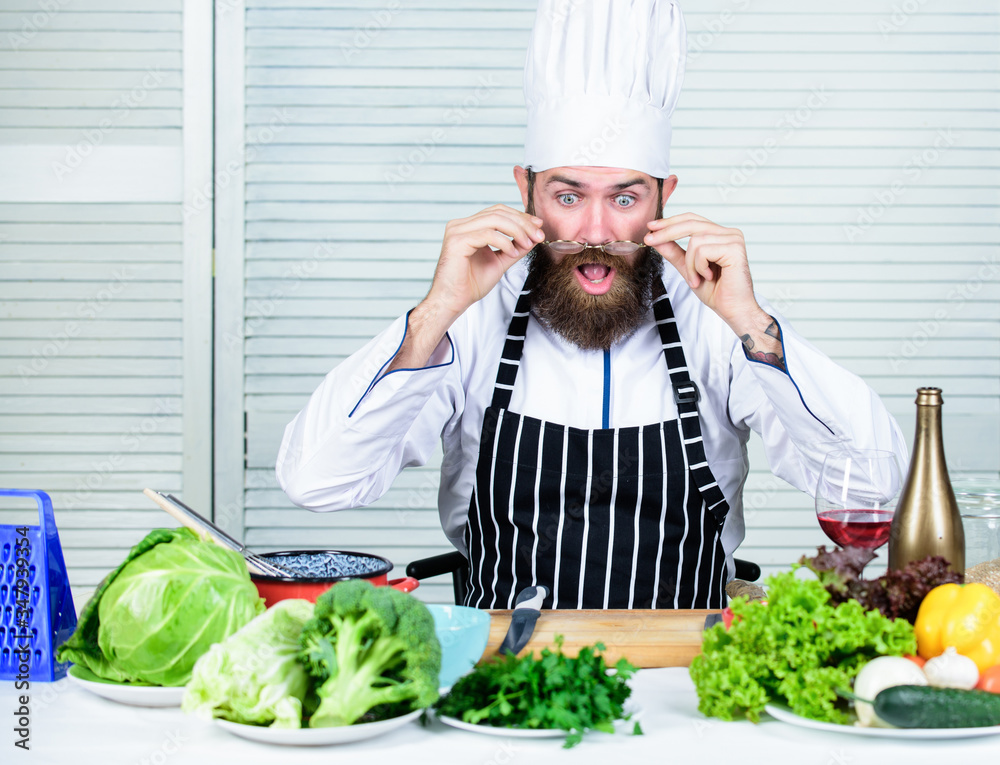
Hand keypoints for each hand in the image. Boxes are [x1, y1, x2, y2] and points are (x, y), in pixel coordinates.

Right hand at [426, 204, 544, 318]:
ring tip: (528, 243)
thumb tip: (533, 236)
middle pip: (498, 213)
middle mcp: (461, 225)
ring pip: (494, 220)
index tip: (538, 226)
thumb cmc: (470, 284)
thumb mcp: (499, 262)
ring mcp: (457, 231)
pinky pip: (487, 234)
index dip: (519, 216)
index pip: (497, 212)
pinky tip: (512, 252)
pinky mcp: (457, 241)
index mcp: (468, 227)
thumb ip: (514, 248)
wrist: (453, 301)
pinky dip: (504, 242)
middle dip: (522, 222)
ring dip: (517, 231)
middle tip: (538, 235)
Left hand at [644, 212, 758, 329]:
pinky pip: (703, 251)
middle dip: (667, 232)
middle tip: (649, 239)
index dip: (670, 221)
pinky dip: (699, 267)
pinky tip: (708, 277)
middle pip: (691, 223)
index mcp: (719, 235)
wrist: (731, 309)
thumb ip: (674, 252)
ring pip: (695, 240)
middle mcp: (728, 233)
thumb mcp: (688, 268)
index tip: (650, 226)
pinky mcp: (734, 248)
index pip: (692, 220)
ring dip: (689, 264)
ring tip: (697, 279)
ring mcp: (733, 239)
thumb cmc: (716, 291)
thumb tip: (655, 238)